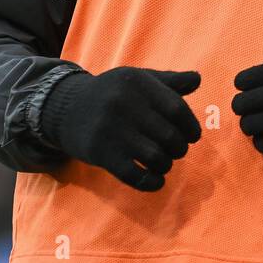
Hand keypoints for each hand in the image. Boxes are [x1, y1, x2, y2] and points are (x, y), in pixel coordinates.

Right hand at [40, 67, 202, 191]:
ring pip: (156, 157)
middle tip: (175, 150)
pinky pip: (134, 175)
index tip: (191, 136)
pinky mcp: (100, 153)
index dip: (190, 126)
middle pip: (169, 136)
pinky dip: (151, 182)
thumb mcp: (137, 80)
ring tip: (162, 162)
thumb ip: (169, 82)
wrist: (65, 108)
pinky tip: (156, 181)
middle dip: (179, 148)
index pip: (177, 109)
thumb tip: (198, 79)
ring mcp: (111, 129)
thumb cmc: (112, 93)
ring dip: (165, 165)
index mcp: (137, 82)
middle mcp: (123, 103)